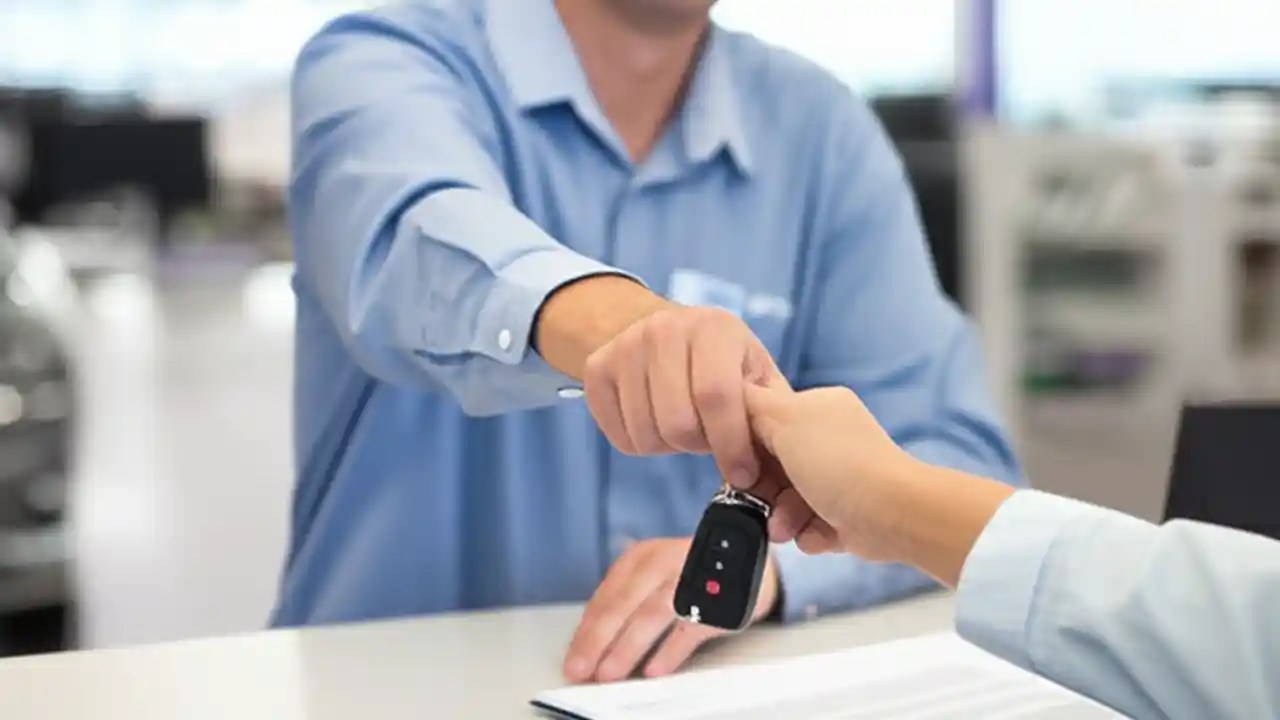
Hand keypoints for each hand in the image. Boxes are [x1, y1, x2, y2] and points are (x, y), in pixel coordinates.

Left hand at [563, 538, 778, 683]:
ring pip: (652, 613)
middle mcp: (661, 562)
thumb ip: (626, 606)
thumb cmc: (691, 574)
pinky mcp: (716, 600)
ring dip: (628, 646)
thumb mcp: (654, 577)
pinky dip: (670, 650)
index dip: (586, 632)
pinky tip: (654, 670)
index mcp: (640, 558)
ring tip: (610, 673)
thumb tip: (592, 647)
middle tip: (581, 669)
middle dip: (598, 640)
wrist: (748, 557)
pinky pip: (688, 627)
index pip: (605, 598)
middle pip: (622, 604)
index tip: (573, 660)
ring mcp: (690, 578)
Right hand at [582, 304, 782, 486]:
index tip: (742, 473)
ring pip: (645, 433)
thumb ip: (770, 419)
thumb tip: (778, 479)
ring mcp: (625, 346)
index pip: (716, 396)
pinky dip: (640, 444)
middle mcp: (664, 328)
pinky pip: (618, 435)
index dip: (730, 444)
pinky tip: (656, 422)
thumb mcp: (756, 378)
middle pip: (677, 422)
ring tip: (685, 426)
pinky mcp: (596, 368)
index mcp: (714, 328)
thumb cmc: (723, 364)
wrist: (666, 331)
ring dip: (669, 446)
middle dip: (698, 446)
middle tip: (708, 438)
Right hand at [740, 382, 917, 561]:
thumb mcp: (784, 419)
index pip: (764, 421)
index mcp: (817, 408)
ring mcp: (840, 477)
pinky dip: (808, 532)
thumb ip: (750, 405)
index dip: (747, 446)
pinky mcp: (847, 513)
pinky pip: (809, 524)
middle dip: (765, 490)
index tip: (741, 465)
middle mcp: (829, 439)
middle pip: (773, 465)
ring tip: (788, 527)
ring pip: (788, 499)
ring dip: (782, 517)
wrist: (893, 514)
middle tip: (762, 501)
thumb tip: (731, 398)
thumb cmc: (840, 463)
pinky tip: (818, 531)